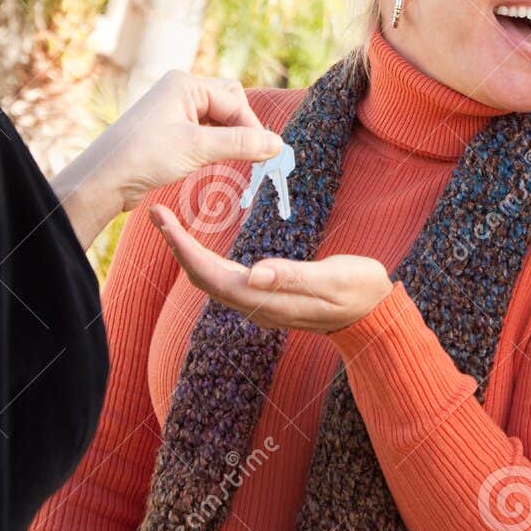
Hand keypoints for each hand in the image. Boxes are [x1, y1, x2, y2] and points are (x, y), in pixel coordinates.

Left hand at [53, 71, 281, 247]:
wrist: (104, 180)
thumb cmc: (145, 156)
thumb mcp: (198, 148)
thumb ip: (240, 144)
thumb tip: (277, 144)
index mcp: (185, 84)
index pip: (235, 101)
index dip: (252, 128)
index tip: (267, 155)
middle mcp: (180, 92)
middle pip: (229, 104)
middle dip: (243, 129)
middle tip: (254, 157)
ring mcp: (174, 110)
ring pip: (218, 120)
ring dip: (230, 139)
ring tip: (238, 162)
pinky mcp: (170, 131)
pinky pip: (205, 132)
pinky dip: (216, 146)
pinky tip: (216, 161)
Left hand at [148, 204, 391, 333]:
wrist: (374, 315)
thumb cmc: (359, 291)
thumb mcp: (333, 280)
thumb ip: (294, 276)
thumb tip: (254, 273)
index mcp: (267, 299)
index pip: (212, 276)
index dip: (185, 251)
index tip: (166, 224)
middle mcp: (256, 304)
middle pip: (203, 277)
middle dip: (177, 247)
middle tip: (156, 215)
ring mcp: (260, 302)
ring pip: (211, 279)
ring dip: (187, 253)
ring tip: (170, 225)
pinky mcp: (266, 295)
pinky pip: (224, 279)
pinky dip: (204, 259)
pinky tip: (199, 245)